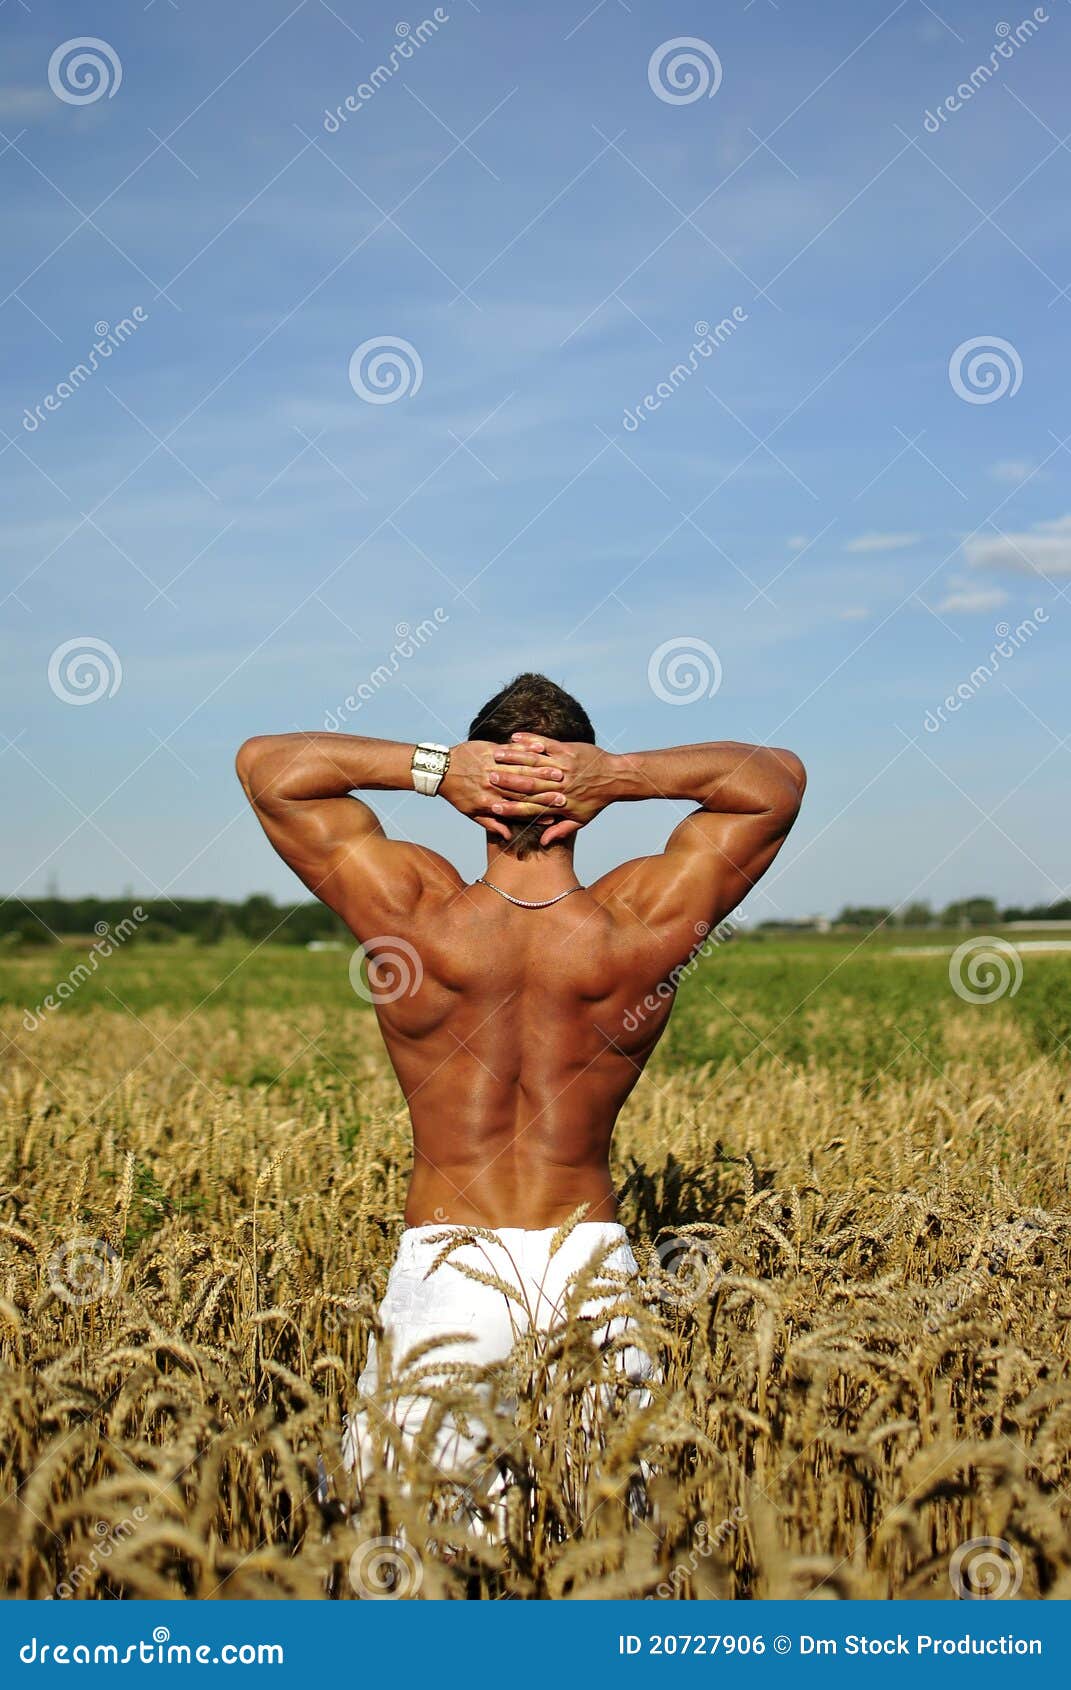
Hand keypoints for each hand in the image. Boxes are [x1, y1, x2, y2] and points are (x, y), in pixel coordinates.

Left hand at [438, 740, 565, 840]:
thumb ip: (492, 824)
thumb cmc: (457, 794)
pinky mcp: (487, 750)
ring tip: (558, 770)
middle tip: (565, 788)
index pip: (520, 807)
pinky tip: (539, 749)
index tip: (558, 808)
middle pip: (523, 787)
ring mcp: (490, 766)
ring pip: (519, 768)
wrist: (440, 770)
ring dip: (540, 769)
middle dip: (546, 788)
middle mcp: (492, 785)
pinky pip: (509, 750)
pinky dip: (525, 750)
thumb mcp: (471, 813)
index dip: (540, 808)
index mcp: (490, 802)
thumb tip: (508, 837)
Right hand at [490, 733, 616, 845]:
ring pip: (533, 762)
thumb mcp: (581, 819)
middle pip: (528, 784)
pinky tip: (514, 737)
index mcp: (559, 803)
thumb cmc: (597, 800)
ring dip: (513, 758)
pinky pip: (545, 743)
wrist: (617, 778)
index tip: (493, 807)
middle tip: (487, 778)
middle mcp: (559, 785)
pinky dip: (529, 740)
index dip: (511, 808)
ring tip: (495, 756)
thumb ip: (561, 830)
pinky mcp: (567, 750)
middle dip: (506, 781)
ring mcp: (563, 766)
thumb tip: (543, 841)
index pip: (530, 807)